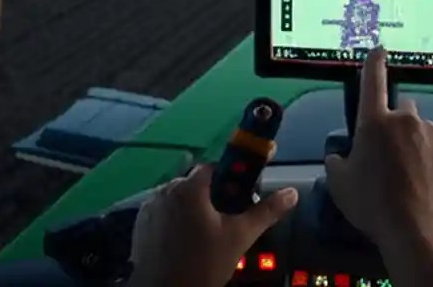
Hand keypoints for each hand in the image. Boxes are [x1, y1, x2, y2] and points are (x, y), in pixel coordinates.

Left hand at [127, 163, 297, 286]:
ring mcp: (149, 207)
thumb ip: (266, 211)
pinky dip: (175, 220)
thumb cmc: (203, 264)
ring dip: (192, 208)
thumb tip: (292, 193)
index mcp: (189, 188)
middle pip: (195, 183)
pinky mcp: (140, 224)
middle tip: (225, 221)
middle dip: (212, 196)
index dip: (230, 177)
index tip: (240, 195)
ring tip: (205, 235)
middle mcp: (164, 190)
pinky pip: (163, 212)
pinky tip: (185, 241)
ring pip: (178, 198)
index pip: (213, 167)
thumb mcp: (239, 237)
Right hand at [324, 47, 432, 247]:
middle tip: (390, 157)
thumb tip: (340, 157)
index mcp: (375, 123)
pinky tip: (428, 185)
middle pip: (401, 112)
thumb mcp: (340, 185)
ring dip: (416, 147)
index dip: (374, 64)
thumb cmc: (375, 206)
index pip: (373, 82)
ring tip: (410, 180)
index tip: (378, 51)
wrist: (419, 230)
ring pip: (423, 133)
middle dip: (396, 128)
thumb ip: (337, 162)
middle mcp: (407, 121)